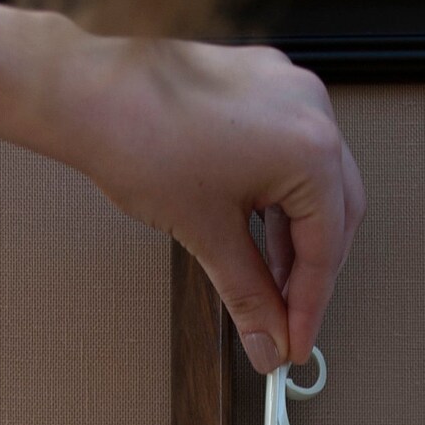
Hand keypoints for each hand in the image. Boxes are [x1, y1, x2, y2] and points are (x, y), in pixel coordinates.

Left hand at [66, 35, 365, 371]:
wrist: (87, 93)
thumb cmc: (139, 139)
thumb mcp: (207, 233)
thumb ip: (249, 295)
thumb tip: (268, 338)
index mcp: (310, 147)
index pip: (326, 245)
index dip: (310, 305)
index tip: (294, 341)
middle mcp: (311, 109)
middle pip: (337, 211)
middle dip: (311, 271)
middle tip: (286, 319)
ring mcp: (288, 90)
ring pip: (316, 181)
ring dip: (296, 236)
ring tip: (268, 282)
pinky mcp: (263, 84)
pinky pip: (291, 149)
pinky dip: (280, 196)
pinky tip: (258, 231)